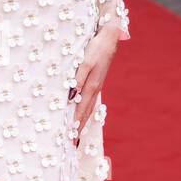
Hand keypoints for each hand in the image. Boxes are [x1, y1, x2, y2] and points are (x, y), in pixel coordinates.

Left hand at [70, 25, 118, 146]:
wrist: (110, 36)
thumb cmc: (96, 47)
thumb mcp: (84, 62)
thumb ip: (78, 79)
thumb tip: (72, 96)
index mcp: (91, 86)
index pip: (81, 111)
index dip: (75, 125)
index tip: (70, 139)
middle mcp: (95, 88)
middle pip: (85, 113)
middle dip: (78, 128)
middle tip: (73, 144)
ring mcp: (97, 85)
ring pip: (88, 107)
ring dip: (82, 120)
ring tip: (77, 133)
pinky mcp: (97, 79)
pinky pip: (89, 99)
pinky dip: (84, 109)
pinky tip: (82, 111)